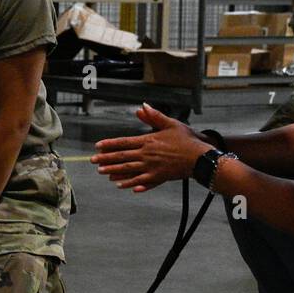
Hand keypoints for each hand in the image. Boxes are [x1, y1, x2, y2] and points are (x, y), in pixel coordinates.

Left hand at [92, 104, 212, 192]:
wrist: (200, 158)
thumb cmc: (186, 140)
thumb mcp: (170, 124)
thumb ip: (154, 116)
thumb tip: (141, 107)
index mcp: (148, 141)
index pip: (124, 142)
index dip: (109, 144)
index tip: (98, 146)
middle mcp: (147, 155)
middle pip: (122, 157)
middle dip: (106, 159)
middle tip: (93, 162)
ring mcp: (151, 167)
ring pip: (128, 170)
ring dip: (114, 171)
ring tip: (102, 173)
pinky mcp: (158, 177)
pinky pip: (141, 181)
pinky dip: (130, 183)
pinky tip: (121, 185)